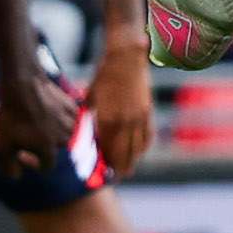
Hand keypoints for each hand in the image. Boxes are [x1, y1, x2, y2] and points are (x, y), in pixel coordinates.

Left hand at [0, 59, 79, 175]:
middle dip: (41, 144)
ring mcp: (70, 123)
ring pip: (62, 133)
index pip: (46, 167)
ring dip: (51, 131)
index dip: (32, 163)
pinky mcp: (72, 107)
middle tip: (26, 133)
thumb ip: (8, 165)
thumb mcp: (3, 144)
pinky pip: (68, 118)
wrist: (23, 85)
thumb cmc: (12, 116)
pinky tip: (46, 110)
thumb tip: (16, 176)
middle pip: (53, 149)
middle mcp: (64, 140)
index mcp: (48, 151)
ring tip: (36, 121)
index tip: (21, 153)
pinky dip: (59, 117)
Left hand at [88, 36, 153, 177]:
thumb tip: (84, 126)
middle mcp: (127, 123)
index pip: (110, 151)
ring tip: (128, 169)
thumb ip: (89, 113)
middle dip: (121, 168)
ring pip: (138, 148)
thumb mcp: (91, 95)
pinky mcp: (148, 111)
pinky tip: (140, 150)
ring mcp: (140, 118)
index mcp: (110, 120)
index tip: (106, 175)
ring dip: (133, 160)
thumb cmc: (105, 73)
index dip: (109, 165)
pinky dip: (143, 145)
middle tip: (117, 177)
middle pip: (126, 154)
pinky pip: (148, 135)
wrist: (127, 55)